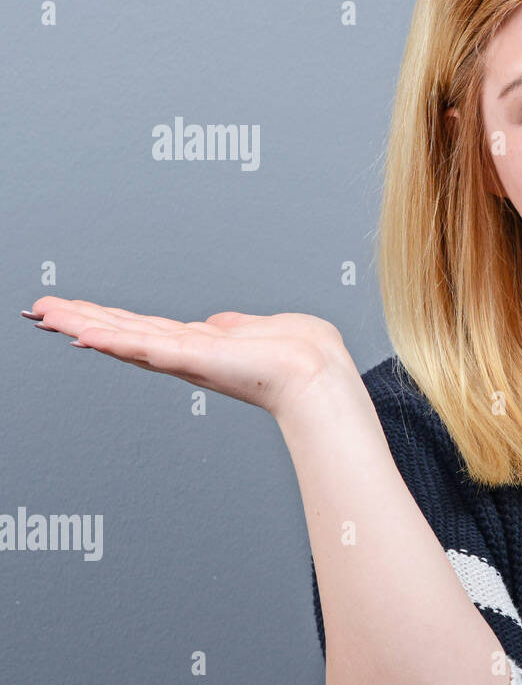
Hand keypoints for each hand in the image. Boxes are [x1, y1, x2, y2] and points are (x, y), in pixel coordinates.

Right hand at [21, 296, 356, 420]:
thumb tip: (221, 323)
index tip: (75, 312)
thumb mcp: (261, 329)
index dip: (108, 320)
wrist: (319, 375)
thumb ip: (235, 326)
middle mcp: (187, 354)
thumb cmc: (305, 354)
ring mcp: (186, 358)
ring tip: (46, 314)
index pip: (144, 329)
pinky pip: (144, 346)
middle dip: (80, 320)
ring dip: (82, 324)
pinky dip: (113, 339)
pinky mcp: (192, 358)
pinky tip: (82, 333)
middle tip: (40, 310)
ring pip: (123, 337)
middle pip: (122, 332)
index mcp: (202, 345)